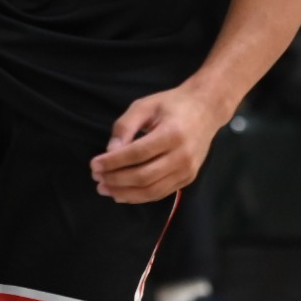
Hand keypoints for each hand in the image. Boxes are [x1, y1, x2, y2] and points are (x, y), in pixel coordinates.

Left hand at [90, 83, 225, 203]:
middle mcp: (182, 155)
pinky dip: (139, 197)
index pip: (137, 154)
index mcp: (172, 133)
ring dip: (125, 193)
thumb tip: (110, 151)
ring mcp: (187, 170)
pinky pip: (160, 193)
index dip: (113, 162)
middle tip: (96, 178)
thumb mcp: (145, 105)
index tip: (94, 164)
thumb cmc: (172, 104)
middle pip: (143, 176)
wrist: (206, 109)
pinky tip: (123, 193)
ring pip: (151, 190)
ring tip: (105, 188)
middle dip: (116, 179)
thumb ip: (125, 126)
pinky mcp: (188, 179)